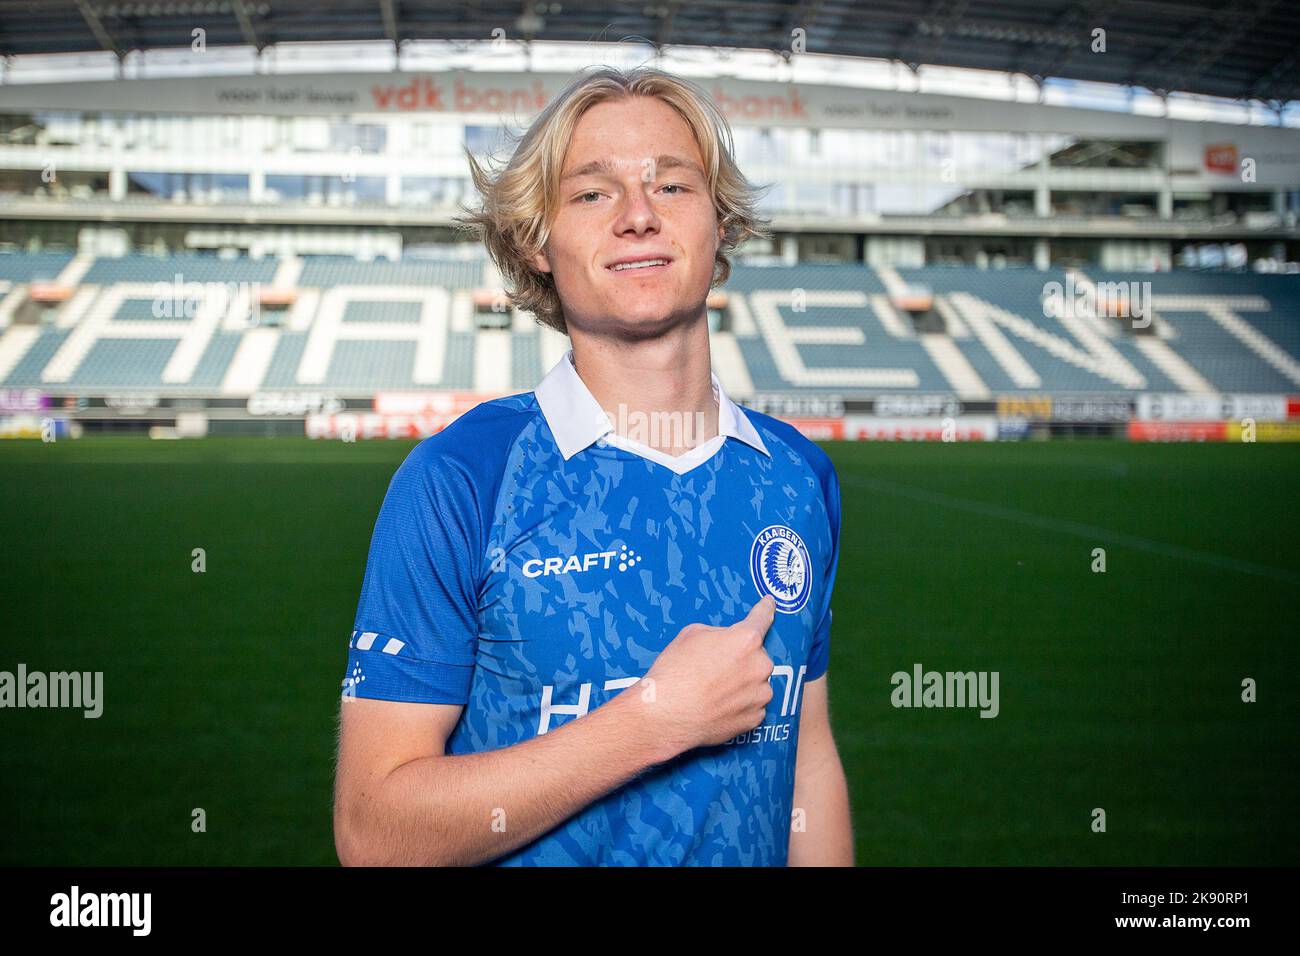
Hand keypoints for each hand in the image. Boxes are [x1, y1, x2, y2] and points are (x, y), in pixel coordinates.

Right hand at [640, 595, 776, 756]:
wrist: (666, 715)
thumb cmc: (675, 673)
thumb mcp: (691, 635)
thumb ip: (719, 633)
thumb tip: (727, 641)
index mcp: (746, 640)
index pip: (762, 618)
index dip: (765, 609)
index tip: (770, 604)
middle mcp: (760, 666)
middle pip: (757, 655)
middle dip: (741, 658)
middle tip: (715, 667)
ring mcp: (760, 695)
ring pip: (756, 682)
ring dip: (742, 682)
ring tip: (714, 690)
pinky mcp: (756, 718)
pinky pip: (752, 704)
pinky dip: (740, 703)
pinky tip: (719, 705)